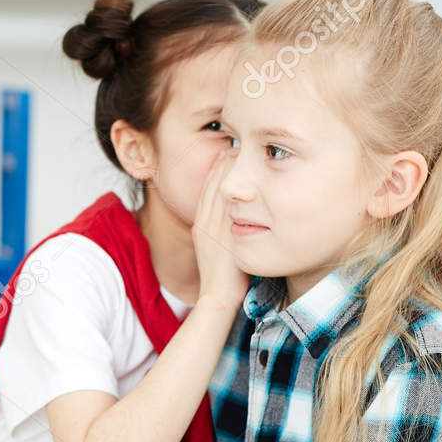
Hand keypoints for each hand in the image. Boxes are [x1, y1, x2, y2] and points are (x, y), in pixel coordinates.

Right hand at [191, 149, 249, 314]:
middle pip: (210, 187)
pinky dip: (230, 183)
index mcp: (200, 228)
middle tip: (234, 143)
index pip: (206, 193)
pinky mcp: (222, 231)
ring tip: (238, 148)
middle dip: (221, 164)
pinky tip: (240, 169)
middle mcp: (204, 224)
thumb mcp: (220, 254)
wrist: (219, 299)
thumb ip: (225, 236)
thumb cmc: (227, 281)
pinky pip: (223, 200)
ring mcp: (212, 227)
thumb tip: (240, 223)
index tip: (227, 156)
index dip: (216, 172)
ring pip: (216, 189)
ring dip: (226, 168)